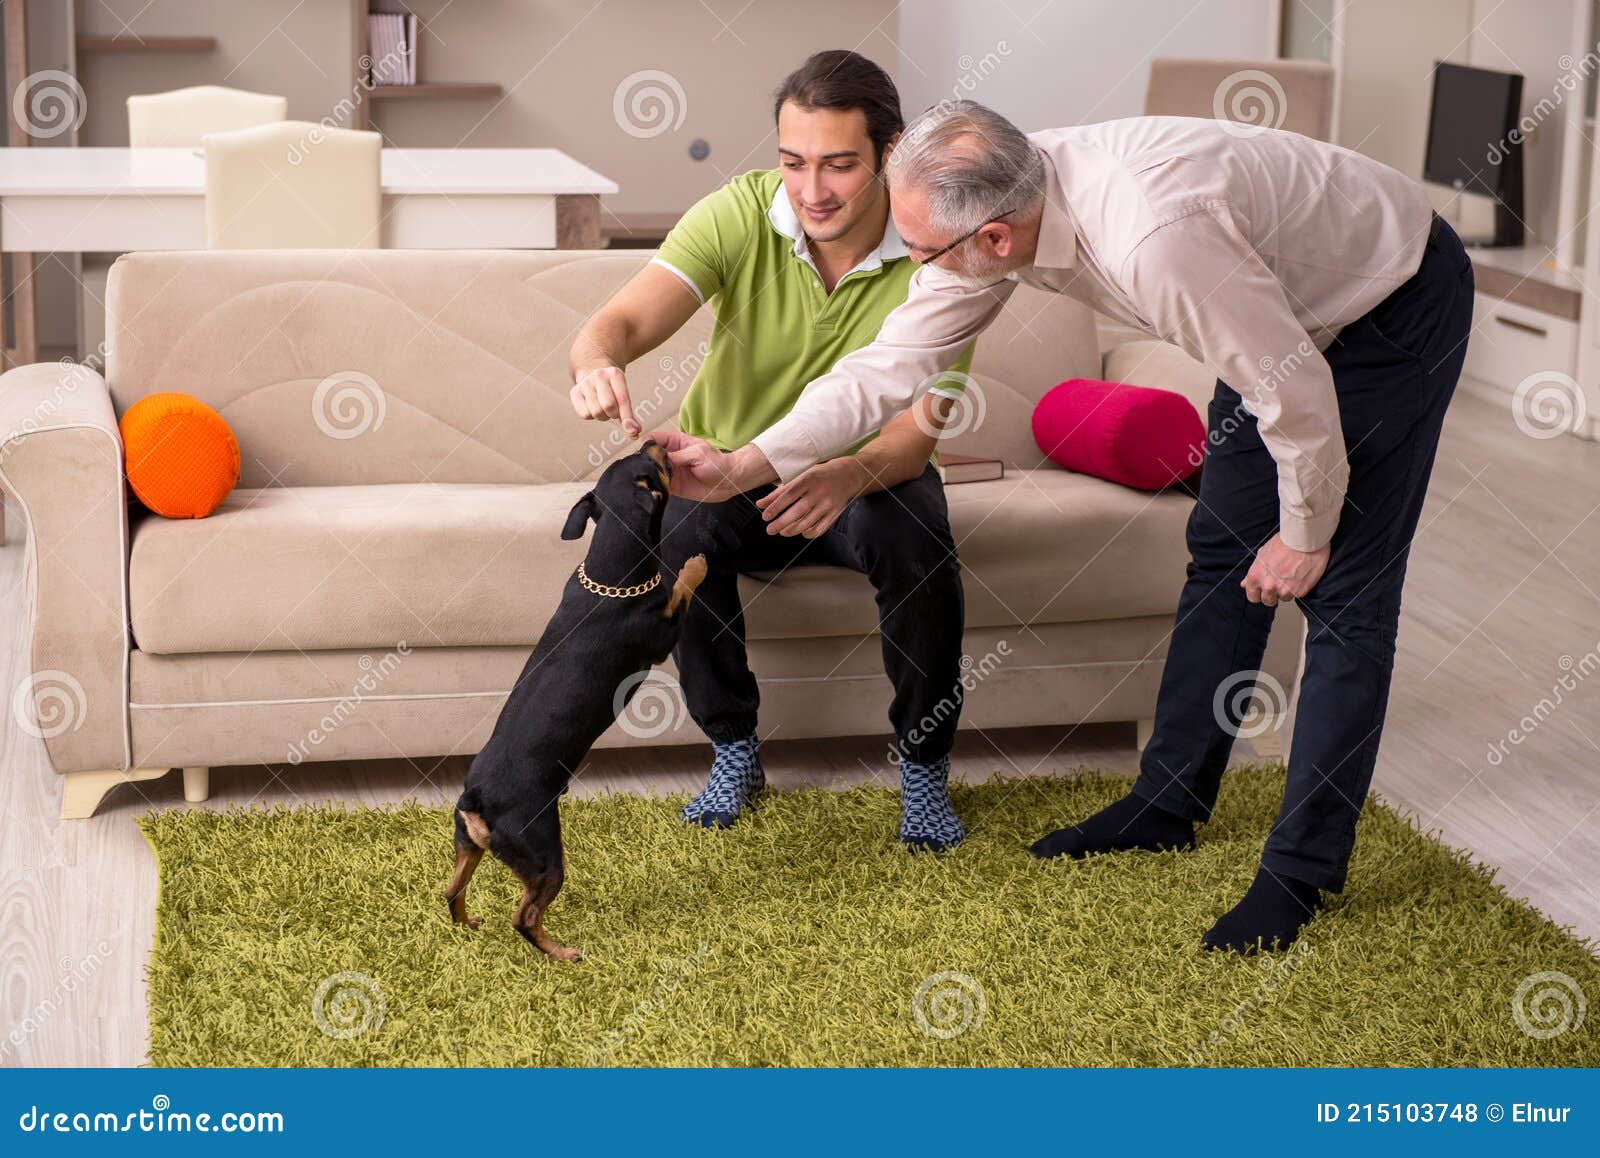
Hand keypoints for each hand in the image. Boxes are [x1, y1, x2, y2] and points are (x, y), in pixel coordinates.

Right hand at [570, 365, 639, 437]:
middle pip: (609, 406)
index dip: (628, 418)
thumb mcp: (622, 394)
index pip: (623, 399)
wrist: (591, 369)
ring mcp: (585, 383)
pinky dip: (591, 416)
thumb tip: (634, 432)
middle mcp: (599, 375)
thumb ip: (629, 414)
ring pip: (597, 412)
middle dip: (613, 414)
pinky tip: (592, 407)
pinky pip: (585, 414)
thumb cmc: (611, 388)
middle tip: (613, 410)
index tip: (633, 431)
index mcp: (615, 374)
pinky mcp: (574, 391)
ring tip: (602, 407)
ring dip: (602, 416)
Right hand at [650, 430, 772, 502]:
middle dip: (645, 460)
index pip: (654, 439)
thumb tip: (658, 457)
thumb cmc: (717, 463)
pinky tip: (654, 487)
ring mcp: (671, 471)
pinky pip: (659, 485)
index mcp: (675, 442)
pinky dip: (655, 486)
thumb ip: (678, 455)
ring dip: (649, 474)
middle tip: (646, 467)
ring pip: (652, 471)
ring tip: (650, 477)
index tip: (643, 451)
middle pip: (650, 456)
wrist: (728, 481)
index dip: (646, 444)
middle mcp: (670, 456)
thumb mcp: (698, 454)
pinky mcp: (673, 486)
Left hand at [756, 457, 867, 536]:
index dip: (775, 507)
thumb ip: (780, 491)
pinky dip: (808, 533)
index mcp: (809, 479)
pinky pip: (819, 529)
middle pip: (797, 512)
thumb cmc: (819, 475)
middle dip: (781, 523)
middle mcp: (819, 492)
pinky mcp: (835, 513)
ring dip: (792, 530)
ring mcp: (828, 504)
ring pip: (807, 523)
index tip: (765, 516)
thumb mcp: (800, 477)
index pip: (788, 495)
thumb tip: (761, 504)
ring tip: (782, 531)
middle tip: (770, 530)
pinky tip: (800, 532)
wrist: (848, 475)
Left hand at [1242, 534, 1328, 606]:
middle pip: (1267, 601)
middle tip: (1279, 582)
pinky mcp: (1299, 592)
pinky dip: (1298, 588)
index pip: (1252, 597)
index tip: (1262, 591)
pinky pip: (1297, 595)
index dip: (1258, 593)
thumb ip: (1254, 572)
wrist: (1305, 540)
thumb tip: (1245, 583)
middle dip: (1272, 594)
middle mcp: (1268, 586)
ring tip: (1291, 575)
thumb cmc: (1285, 542)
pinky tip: (1299, 575)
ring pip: (1283, 598)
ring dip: (1286, 590)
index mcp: (1255, 577)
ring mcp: (1284, 590)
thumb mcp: (1262, 554)